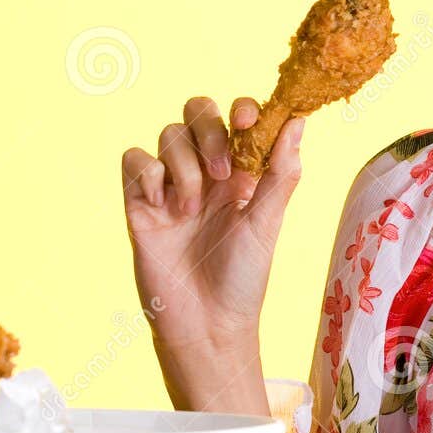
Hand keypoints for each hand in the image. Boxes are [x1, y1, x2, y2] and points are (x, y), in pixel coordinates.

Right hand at [120, 96, 304, 405]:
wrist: (205, 323)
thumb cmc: (243, 278)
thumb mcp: (268, 223)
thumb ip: (282, 172)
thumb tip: (298, 120)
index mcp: (243, 171)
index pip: (239, 117)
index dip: (244, 109)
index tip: (249, 122)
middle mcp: (206, 172)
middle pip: (199, 112)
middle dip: (210, 132)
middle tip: (222, 173)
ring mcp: (172, 185)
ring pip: (169, 134)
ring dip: (184, 163)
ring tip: (193, 208)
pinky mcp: (140, 202)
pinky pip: (135, 159)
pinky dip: (149, 173)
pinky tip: (165, 207)